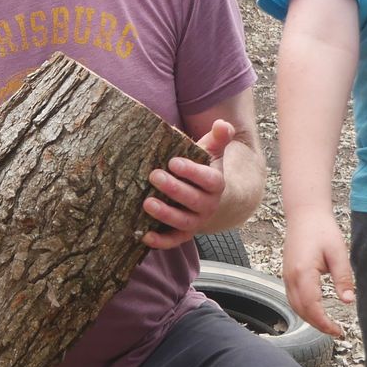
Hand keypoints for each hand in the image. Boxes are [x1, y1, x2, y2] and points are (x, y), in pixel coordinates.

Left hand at [141, 118, 232, 250]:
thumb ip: (219, 137)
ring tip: (147, 203)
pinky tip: (144, 235)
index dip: (192, 172)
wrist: (211, 199)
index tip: (173, 162)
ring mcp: (197, 221)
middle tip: (154, 175)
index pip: (209, 180)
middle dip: (174, 189)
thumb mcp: (213, 152)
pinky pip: (174, 240)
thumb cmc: (204, 169)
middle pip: (194, 200)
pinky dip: (161, 241)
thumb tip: (222, 124)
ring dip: (166, 214)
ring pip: (184, 222)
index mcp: (217, 184)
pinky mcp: (184, 234)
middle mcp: (209, 205)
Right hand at [281, 211, 351, 338]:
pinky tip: (315, 310)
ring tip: (327, 324)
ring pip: (294, 306)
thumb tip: (348, 300)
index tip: (338, 331)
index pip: (312, 308)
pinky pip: (292, 298)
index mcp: (303, 273)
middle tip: (336, 331)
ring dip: (310, 318)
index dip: (324, 324)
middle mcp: (291, 277)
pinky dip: (303, 309)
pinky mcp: (287, 273)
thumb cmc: (322, 230)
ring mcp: (286, 276)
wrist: (304, 214)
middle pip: (301, 311)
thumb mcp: (338, 253)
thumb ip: (343, 278)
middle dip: (318, 325)